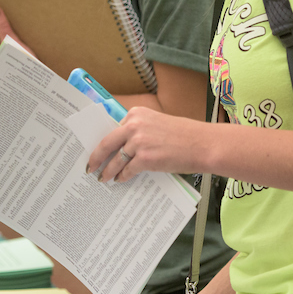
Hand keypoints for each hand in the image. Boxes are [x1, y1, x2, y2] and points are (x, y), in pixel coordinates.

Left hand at [87, 106, 208, 181]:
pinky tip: (120, 180)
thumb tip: (123, 147)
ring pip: (116, 159)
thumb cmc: (184, 135)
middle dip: (96, 157)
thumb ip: (140, 130)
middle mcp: (135, 125)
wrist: (203, 144)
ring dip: (108, 170)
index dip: (105, 142)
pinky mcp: (145, 158)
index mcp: (136, 113)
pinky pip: (127, 170)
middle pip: (107, 143)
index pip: (114, 129)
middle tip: (89, 166)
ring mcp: (139, 142)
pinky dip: (122, 176)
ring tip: (103, 177)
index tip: (97, 150)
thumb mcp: (158, 124)